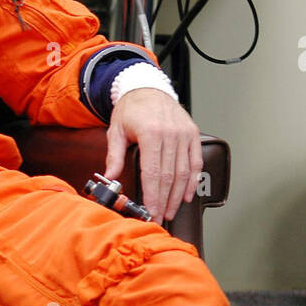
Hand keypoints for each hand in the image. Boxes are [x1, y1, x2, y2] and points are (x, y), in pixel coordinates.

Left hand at [103, 88, 201, 224]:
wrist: (148, 88)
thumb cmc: (131, 109)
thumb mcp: (116, 130)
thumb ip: (114, 156)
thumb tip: (109, 179)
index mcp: (150, 133)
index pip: (153, 173)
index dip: (153, 196)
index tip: (150, 213)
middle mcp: (170, 134)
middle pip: (169, 176)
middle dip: (164, 201)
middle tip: (159, 218)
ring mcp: (184, 134)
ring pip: (183, 172)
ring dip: (177, 195)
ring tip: (170, 211)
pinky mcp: (192, 134)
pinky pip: (195, 162)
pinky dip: (192, 180)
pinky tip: (186, 195)